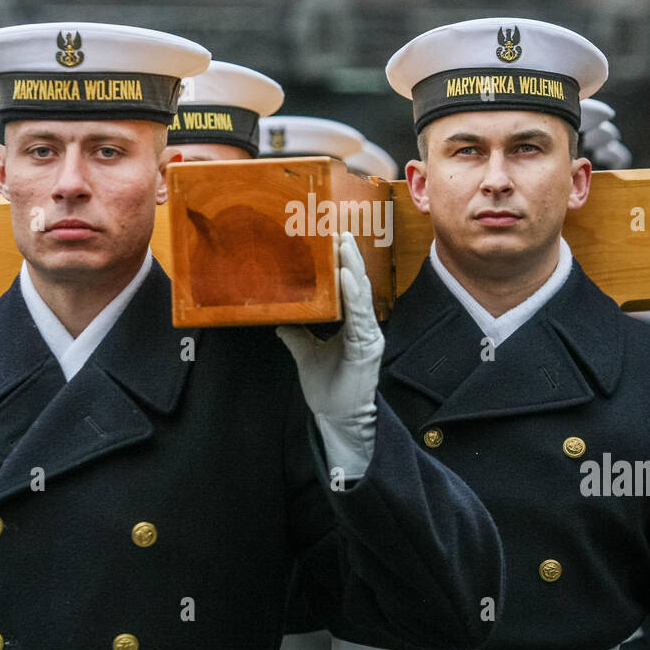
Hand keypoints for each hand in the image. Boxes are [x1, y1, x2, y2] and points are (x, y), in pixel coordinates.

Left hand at [275, 233, 382, 470]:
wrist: (338, 420)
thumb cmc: (329, 389)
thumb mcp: (306, 355)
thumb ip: (297, 335)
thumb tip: (281, 319)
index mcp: (352, 326)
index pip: (348, 288)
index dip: (343, 264)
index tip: (334, 239)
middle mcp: (364, 327)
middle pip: (358, 285)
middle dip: (350, 257)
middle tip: (339, 230)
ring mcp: (368, 336)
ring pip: (362, 296)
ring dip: (353, 269)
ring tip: (344, 245)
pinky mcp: (368, 348)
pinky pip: (361, 317)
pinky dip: (354, 296)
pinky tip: (348, 278)